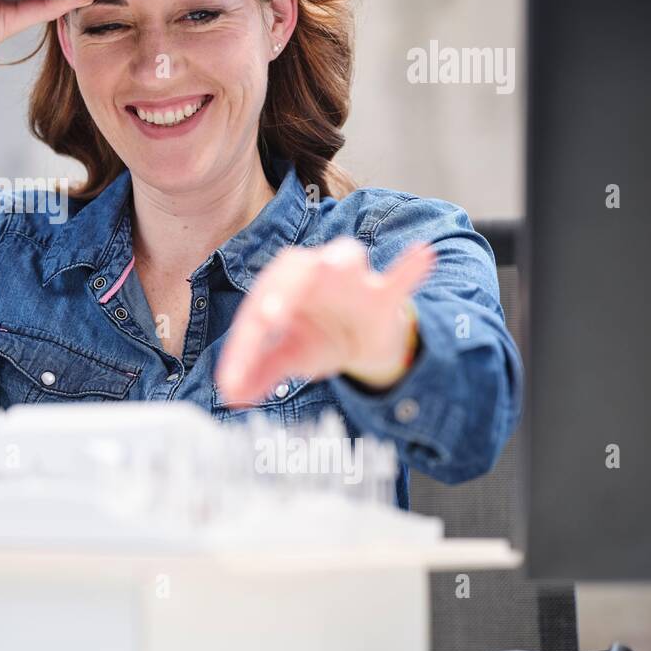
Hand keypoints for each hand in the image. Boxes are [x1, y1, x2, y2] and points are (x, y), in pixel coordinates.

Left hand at [214, 238, 436, 405]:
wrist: (366, 341)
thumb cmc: (320, 338)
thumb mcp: (290, 357)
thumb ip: (259, 373)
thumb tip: (230, 396)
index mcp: (283, 285)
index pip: (259, 305)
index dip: (244, 339)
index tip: (235, 371)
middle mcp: (315, 272)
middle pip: (296, 267)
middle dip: (281, 289)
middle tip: (268, 318)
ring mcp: (353, 281)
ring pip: (346, 254)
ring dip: (339, 260)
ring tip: (332, 266)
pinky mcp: (386, 296)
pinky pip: (400, 279)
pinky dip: (409, 269)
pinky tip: (421, 256)